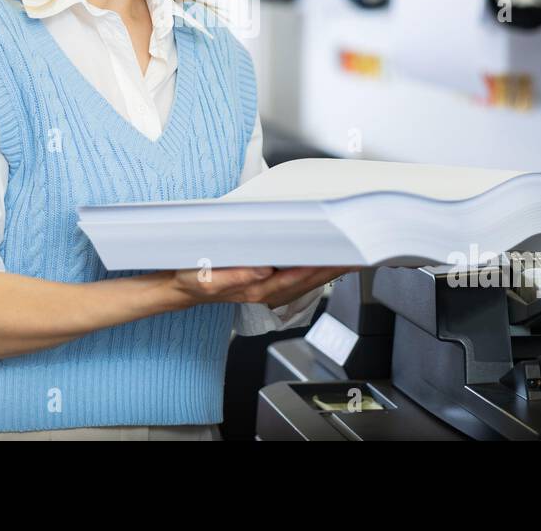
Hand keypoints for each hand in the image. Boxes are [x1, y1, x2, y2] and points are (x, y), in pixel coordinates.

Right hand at [159, 264, 357, 310]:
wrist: (179, 287)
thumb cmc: (190, 279)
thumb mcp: (203, 275)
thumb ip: (234, 276)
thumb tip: (265, 270)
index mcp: (256, 288)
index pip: (300, 276)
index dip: (324, 266)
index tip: (344, 254)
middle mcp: (267, 290)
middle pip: (310, 278)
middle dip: (336, 265)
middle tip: (361, 250)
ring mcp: (267, 288)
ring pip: (307, 279)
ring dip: (330, 267)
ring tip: (351, 254)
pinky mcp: (264, 282)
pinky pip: (297, 276)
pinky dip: (314, 268)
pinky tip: (322, 260)